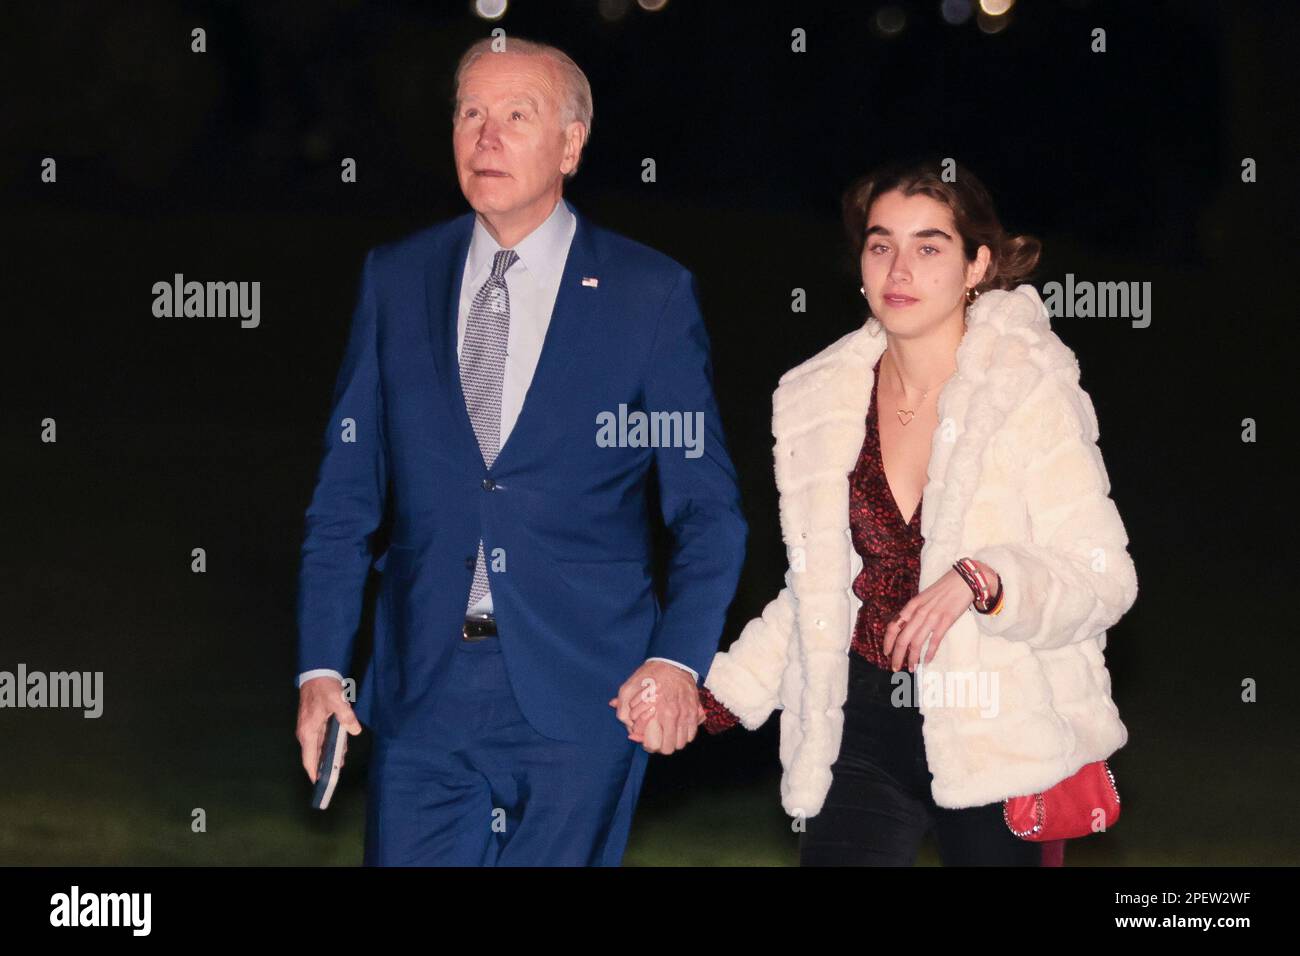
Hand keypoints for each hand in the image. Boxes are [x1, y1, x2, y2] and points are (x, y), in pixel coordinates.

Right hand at [296, 676, 362, 782]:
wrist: (317, 673)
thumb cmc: (324, 688)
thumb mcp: (337, 702)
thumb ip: (346, 717)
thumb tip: (355, 731)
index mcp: (308, 732)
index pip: (309, 759)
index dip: (314, 773)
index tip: (319, 785)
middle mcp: (307, 733)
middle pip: (314, 756)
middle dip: (325, 766)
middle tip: (335, 777)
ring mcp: (311, 728)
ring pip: (320, 747)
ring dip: (330, 755)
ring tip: (341, 764)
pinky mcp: (316, 723)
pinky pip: (324, 738)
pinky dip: (332, 744)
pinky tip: (341, 749)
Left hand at [608, 660, 699, 754]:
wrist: (673, 661)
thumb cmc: (649, 675)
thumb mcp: (628, 689)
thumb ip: (623, 711)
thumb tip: (628, 729)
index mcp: (656, 711)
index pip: (653, 744)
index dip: (647, 746)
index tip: (644, 740)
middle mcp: (673, 715)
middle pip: (669, 748)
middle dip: (661, 746)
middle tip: (656, 739)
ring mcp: (686, 714)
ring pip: (681, 743)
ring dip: (674, 741)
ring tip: (667, 734)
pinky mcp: (695, 710)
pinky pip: (692, 733)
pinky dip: (685, 735)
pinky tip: (677, 728)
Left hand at [883, 564, 998, 671]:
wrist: (964, 580)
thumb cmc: (944, 589)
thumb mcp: (924, 597)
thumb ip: (915, 611)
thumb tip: (908, 626)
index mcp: (912, 605)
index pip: (894, 626)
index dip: (888, 642)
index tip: (886, 653)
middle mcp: (919, 612)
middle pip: (902, 639)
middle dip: (897, 656)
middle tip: (896, 668)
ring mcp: (932, 617)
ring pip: (916, 643)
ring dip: (912, 658)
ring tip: (911, 668)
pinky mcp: (946, 621)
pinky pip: (934, 641)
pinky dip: (929, 653)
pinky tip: (926, 661)